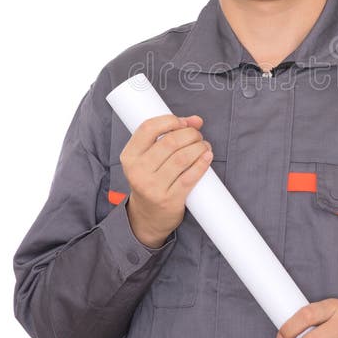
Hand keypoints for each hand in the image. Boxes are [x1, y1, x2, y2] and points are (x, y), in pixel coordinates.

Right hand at [120, 113, 212, 247]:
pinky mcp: (169, 200)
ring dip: (199, 147)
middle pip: (170, 142)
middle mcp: (138, 171)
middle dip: (190, 134)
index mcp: (130, 156)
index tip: (183, 122)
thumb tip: (195, 120)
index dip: (170, 120)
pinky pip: (190, 177)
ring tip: (203, 146)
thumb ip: (167, 134)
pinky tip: (207, 157)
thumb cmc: (151, 179)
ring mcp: (153, 187)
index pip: (148, 128)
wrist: (147, 216)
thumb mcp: (148, 157)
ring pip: (182, 158)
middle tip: (197, 136)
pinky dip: (202, 163)